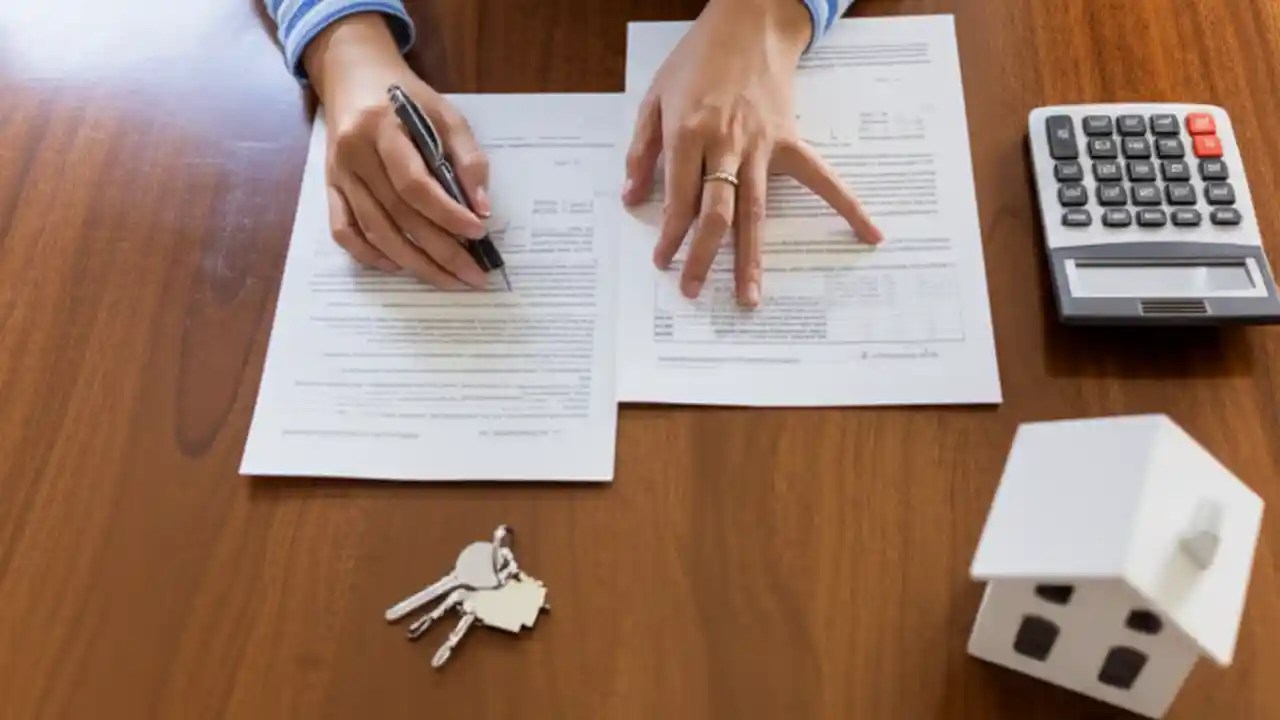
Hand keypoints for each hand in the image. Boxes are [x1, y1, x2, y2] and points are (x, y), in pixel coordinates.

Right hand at [303, 14, 489, 288]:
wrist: (354, 76)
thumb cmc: (406, 96)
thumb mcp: (445, 112)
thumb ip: (467, 157)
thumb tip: (482, 208)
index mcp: (383, 128)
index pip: (415, 183)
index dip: (447, 213)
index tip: (478, 233)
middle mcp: (355, 155)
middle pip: (399, 215)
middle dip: (441, 251)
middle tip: (473, 276)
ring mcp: (339, 175)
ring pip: (374, 231)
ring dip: (414, 264)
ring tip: (448, 281)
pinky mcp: (330, 188)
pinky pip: (343, 231)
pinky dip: (370, 255)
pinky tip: (400, 266)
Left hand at [622, 0, 882, 307]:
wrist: (748, 23)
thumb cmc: (697, 60)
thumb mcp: (655, 97)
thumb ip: (642, 150)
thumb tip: (633, 196)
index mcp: (688, 133)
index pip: (679, 199)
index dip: (670, 235)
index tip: (663, 261)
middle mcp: (726, 144)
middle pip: (717, 213)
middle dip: (704, 257)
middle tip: (694, 291)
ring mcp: (761, 145)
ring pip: (755, 210)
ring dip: (751, 257)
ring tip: (750, 297)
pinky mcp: (789, 141)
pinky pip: (820, 179)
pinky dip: (847, 206)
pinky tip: (868, 233)